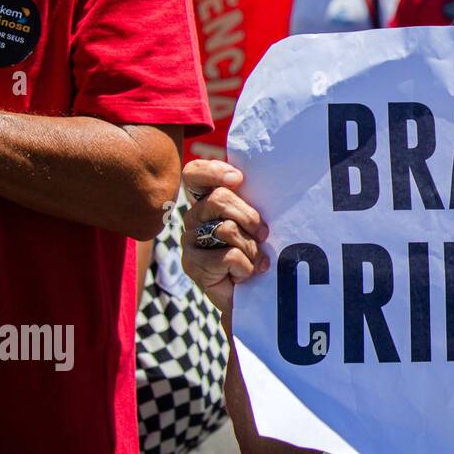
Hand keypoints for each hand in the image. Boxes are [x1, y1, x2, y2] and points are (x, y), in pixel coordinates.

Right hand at [181, 159, 270, 319]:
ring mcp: (190, 240)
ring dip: (251, 247)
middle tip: (262, 233)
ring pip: (227, 228)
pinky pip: (229, 256)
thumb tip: (237, 161)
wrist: (252, 293)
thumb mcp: (256, 218)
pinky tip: (244, 274)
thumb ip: (248, 193)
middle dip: (249, 216)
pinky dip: (246, 267)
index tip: (238, 179)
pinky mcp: (193, 265)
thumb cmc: (257, 250)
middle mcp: (194, 216)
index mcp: (207, 199)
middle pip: (219, 198)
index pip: (194, 173)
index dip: (212, 170)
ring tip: (254, 259)